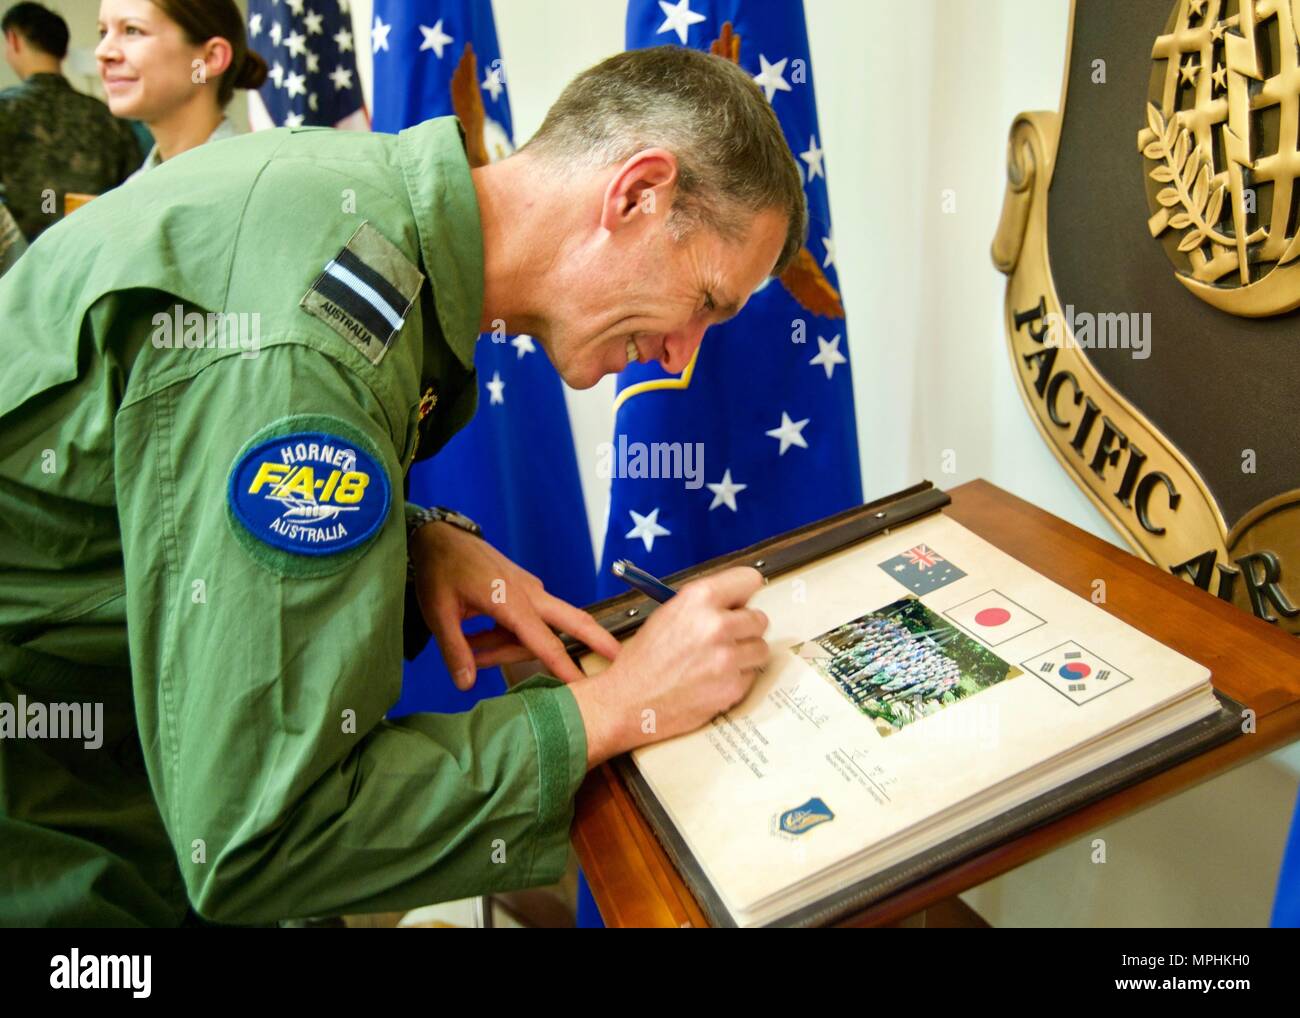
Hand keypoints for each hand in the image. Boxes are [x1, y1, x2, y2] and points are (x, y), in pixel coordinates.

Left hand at [409, 521, 621, 688]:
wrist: (441, 536)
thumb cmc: (439, 571)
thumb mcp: (439, 613)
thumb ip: (455, 650)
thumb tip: (466, 684)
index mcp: (510, 600)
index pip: (543, 641)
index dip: (563, 666)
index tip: (584, 684)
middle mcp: (529, 593)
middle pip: (572, 619)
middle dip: (596, 638)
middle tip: (621, 658)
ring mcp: (530, 589)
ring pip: (541, 626)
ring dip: (513, 647)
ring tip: (472, 651)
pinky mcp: (525, 588)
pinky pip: (529, 618)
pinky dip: (512, 636)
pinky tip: (481, 640)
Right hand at [569, 567, 769, 767]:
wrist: (627, 701)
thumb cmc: (642, 662)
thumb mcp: (668, 615)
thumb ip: (704, 605)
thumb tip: (735, 601)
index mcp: (699, 599)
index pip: (749, 579)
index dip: (746, 592)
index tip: (744, 600)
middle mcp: (716, 625)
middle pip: (760, 618)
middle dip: (745, 628)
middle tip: (726, 637)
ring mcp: (727, 658)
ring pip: (760, 649)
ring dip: (745, 654)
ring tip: (718, 660)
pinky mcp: (732, 687)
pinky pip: (751, 676)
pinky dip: (736, 678)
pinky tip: (712, 679)